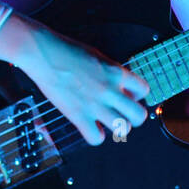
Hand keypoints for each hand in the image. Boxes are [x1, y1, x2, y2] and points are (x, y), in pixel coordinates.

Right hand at [15, 26, 149, 146]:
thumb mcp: (98, 56)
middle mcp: (110, 89)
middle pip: (139, 115)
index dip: (137, 96)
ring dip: (116, 128)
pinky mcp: (78, 115)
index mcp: (116, 72)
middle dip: (133, 117)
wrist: (44, 53)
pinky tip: (90, 128)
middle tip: (123, 115)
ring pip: (123, 128)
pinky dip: (95, 136)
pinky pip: (97, 138)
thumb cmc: (66, 50)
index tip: (128, 97)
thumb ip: (111, 72)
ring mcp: (95, 104)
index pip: (144, 90)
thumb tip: (119, 86)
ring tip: (107, 122)